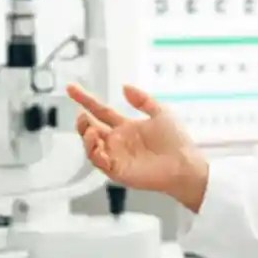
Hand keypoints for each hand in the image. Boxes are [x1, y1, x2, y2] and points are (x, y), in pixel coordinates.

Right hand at [66, 83, 208, 212]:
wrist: (186, 164)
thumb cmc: (177, 141)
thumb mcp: (161, 112)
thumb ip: (142, 100)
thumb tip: (124, 86)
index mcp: (125, 127)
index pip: (100, 112)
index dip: (85, 100)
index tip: (71, 88)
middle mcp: (118, 142)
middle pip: (90, 129)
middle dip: (82, 122)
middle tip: (82, 115)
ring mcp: (116, 156)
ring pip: (91, 147)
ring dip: (86, 137)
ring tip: (90, 129)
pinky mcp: (118, 171)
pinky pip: (99, 163)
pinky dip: (94, 153)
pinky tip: (98, 143)